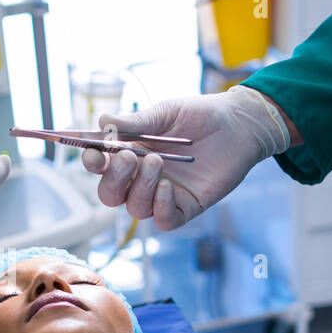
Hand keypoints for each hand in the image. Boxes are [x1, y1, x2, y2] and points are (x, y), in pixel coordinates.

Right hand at [82, 86, 291, 229]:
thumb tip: (102, 122)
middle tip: (128, 157)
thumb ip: (135, 122)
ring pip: (135, 208)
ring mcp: (162, 195)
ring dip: (140, 187)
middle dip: (113, 179)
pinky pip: (163, 220)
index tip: (94, 153)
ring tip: (158, 162)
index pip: (100, 166)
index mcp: (130, 153)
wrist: (239, 125)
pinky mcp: (186, 207)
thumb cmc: (200, 116)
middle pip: (111, 194)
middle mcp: (141, 178)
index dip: (91, 163)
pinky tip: (168, 186)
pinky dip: (160, 206)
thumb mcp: (166, 113)